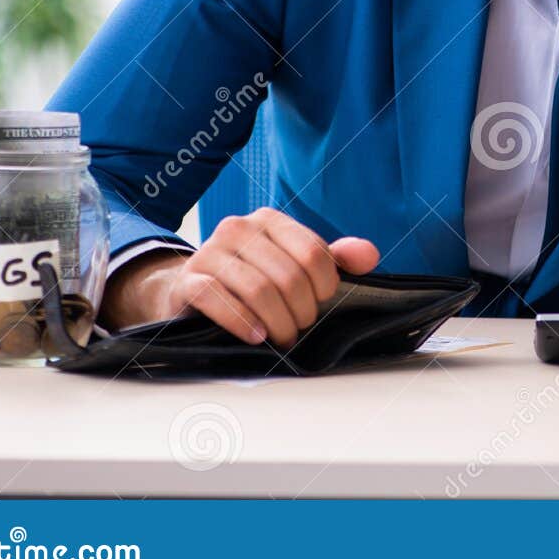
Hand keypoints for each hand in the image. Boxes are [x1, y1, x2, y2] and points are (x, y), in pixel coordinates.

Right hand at [98, 208, 380, 347]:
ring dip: (277, 322)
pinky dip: (241, 322)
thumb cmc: (252, 277)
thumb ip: (334, 259)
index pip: (313, 251)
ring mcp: (209, 252)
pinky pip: (218, 299)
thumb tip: (369, 256)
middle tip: (300, 328)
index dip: (325, 285)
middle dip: (301, 311)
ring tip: (283, 338)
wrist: (192, 290)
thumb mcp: (294, 264)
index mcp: (269, 220)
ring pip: (257, 289)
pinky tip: (255, 335)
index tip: (322, 303)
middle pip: (288, 275)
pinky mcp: (189, 280)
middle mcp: (238, 228)